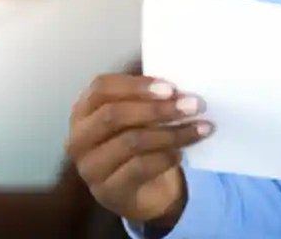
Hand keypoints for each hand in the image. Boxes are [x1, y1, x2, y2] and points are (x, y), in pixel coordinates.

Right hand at [66, 74, 213, 226]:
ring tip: (200, 128)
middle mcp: (80, 139)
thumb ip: (147, 101)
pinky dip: (165, 157)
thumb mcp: (136, 118)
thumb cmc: (138, 144)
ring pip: (131, 141)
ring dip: (171, 133)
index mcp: (83, 111)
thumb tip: (180, 90)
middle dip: (157, 109)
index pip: (102, 88)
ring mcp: (90, 168)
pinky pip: (140, 168)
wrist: (140, 194)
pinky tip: (182, 153)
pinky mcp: (108, 191)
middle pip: (114, 115)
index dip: (136, 85)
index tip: (171, 87)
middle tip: (193, 105)